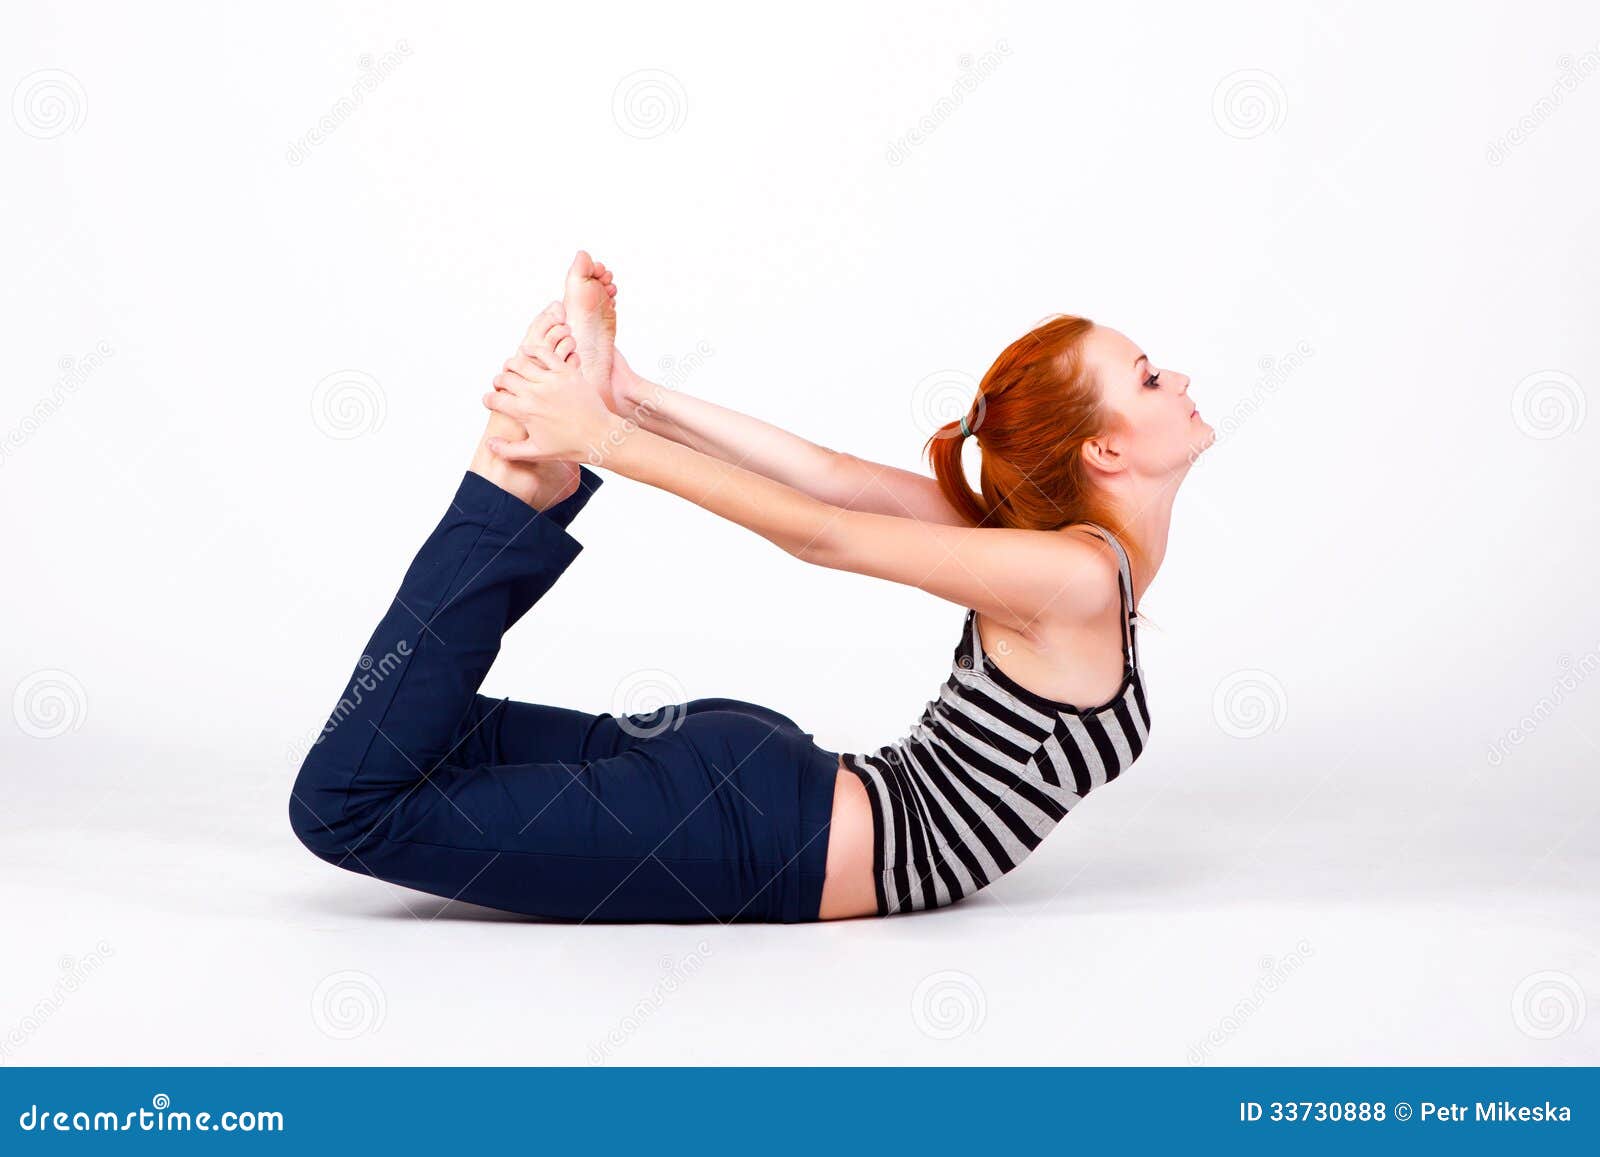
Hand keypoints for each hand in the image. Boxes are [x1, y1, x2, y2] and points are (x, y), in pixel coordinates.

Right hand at [482, 325, 617, 463]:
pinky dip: (532, 350)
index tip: (490, 401)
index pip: (495, 400)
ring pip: (520, 363)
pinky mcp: (566, 372)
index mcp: (525, 412)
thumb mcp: (537, 452)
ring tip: (511, 370)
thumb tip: (489, 443)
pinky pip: (545, 353)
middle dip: (498, 382)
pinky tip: (527, 353)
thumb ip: (509, 450)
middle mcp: (535, 393)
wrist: (600, 436)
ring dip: (511, 366)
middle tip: (501, 386)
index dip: (488, 400)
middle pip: (505, 379)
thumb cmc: (569, 447)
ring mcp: (551, 380)